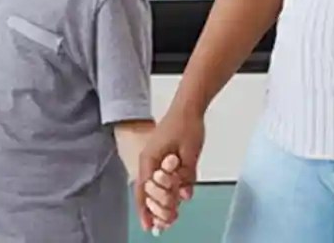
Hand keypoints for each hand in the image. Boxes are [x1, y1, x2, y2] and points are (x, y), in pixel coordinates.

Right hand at [135, 108, 204, 232]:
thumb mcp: (189, 152)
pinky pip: (161, 180)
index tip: (151, 225)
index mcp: (150, 159)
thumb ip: (186, 176)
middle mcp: (148, 161)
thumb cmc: (185, 125)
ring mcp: (154, 159)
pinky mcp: (162, 159)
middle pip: (146, 192)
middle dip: (155, 209)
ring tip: (170, 218)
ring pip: (153, 187)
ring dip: (161, 203)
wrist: (188, 108)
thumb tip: (185, 196)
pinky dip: (166, 192)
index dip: (145, 210)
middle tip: (165, 224)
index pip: (143, 190)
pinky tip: (174, 200)